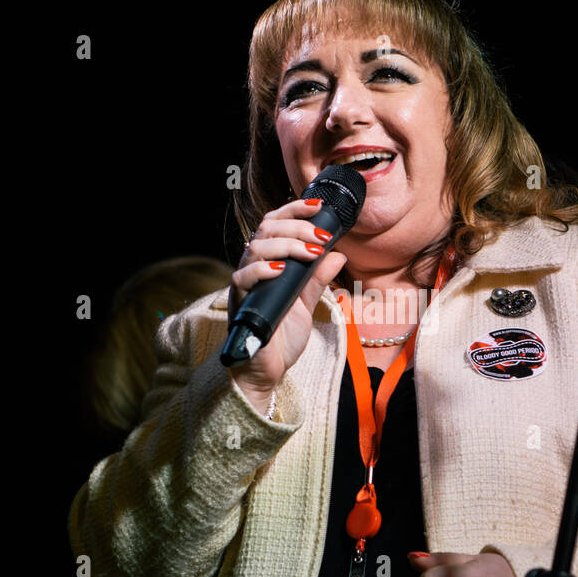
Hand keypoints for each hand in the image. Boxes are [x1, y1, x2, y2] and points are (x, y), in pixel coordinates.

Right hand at [226, 197, 347, 405]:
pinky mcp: (239, 303)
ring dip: (288, 245)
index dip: (294, 210)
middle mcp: (253, 267)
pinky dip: (262, 269)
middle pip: (267, 229)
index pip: (276, 224)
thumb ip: (318, 279)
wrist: (268, 369)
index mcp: (269, 262)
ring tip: (311, 253)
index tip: (318, 207)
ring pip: (257, 247)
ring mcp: (245, 284)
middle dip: (298, 227)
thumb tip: (338, 255)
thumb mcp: (307, 302)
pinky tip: (282, 270)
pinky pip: (243, 277)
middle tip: (323, 237)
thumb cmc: (281, 335)